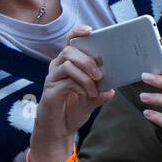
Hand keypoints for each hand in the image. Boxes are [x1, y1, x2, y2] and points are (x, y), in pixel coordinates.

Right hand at [29, 25, 112, 161]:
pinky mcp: (50, 91)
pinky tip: (87, 95)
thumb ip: (100, 94)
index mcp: (67, 64)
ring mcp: (52, 79)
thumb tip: (111, 89)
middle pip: (69, 51)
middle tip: (100, 74)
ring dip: (85, 75)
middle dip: (87, 60)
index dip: (78, 32)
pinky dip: (80, 87)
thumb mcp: (91, 102)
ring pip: (67, 64)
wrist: (57, 130)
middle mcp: (57, 68)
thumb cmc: (72, 111)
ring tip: (94, 89)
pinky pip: (66, 81)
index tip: (90, 30)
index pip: (70, 42)